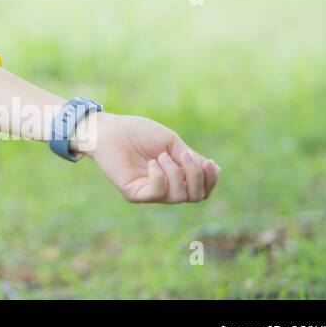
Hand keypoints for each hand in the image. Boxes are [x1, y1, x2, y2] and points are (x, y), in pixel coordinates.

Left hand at [77, 112, 220, 202]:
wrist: (110, 129)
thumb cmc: (139, 132)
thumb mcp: (171, 142)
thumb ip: (191, 158)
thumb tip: (215, 169)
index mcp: (177, 176)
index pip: (203, 190)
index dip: (211, 180)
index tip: (209, 163)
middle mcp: (166, 187)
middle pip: (196, 196)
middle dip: (196, 176)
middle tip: (183, 155)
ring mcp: (151, 192)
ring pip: (179, 196)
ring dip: (176, 173)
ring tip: (161, 156)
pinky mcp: (135, 194)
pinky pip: (157, 193)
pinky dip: (160, 176)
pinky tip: (151, 163)